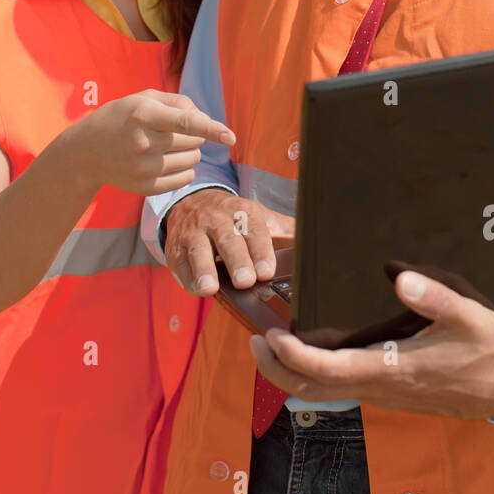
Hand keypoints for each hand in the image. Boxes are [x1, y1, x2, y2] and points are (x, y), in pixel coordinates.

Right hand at [65, 89, 234, 196]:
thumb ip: (178, 102)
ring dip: (189, 151)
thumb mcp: (143, 98)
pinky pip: (185, 179)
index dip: (211, 128)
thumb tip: (204, 120)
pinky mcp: (145, 187)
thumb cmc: (121, 118)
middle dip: (193, 134)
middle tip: (169, 131)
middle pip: (194, 140)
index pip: (185, 122)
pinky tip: (164, 161)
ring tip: (165, 146)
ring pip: (193, 160)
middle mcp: (144, 142)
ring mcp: (144, 168)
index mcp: (143, 114)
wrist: (85, 152)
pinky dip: (184, 169)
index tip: (231, 137)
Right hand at [164, 190, 294, 296]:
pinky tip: (195, 289)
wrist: (193, 204)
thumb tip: (317, 239)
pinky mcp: (175, 248)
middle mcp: (217, 219)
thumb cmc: (235, 219)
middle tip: (245, 281)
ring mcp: (194, 233)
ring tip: (211, 288)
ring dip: (204, 269)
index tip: (267, 272)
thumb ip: (285, 231)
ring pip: (198, 249)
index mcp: (242, 212)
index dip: (261, 250)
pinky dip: (186, 277)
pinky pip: (179, 263)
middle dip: (236, 259)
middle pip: (227, 239)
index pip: (254, 229)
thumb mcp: (260, 219)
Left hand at [250, 269, 493, 420]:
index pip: (328, 370)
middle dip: (276, 369)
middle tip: (252, 341)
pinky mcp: (387, 391)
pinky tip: (310, 349)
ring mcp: (382, 393)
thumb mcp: (470, 316)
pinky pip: (340, 388)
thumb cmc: (489, 349)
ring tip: (270, 343)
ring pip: (324, 392)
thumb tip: (399, 276)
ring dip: (292, 373)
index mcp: (393, 368)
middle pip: (312, 389)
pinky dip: (314, 374)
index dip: (293, 356)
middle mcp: (380, 387)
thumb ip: (436, 297)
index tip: (271, 334)